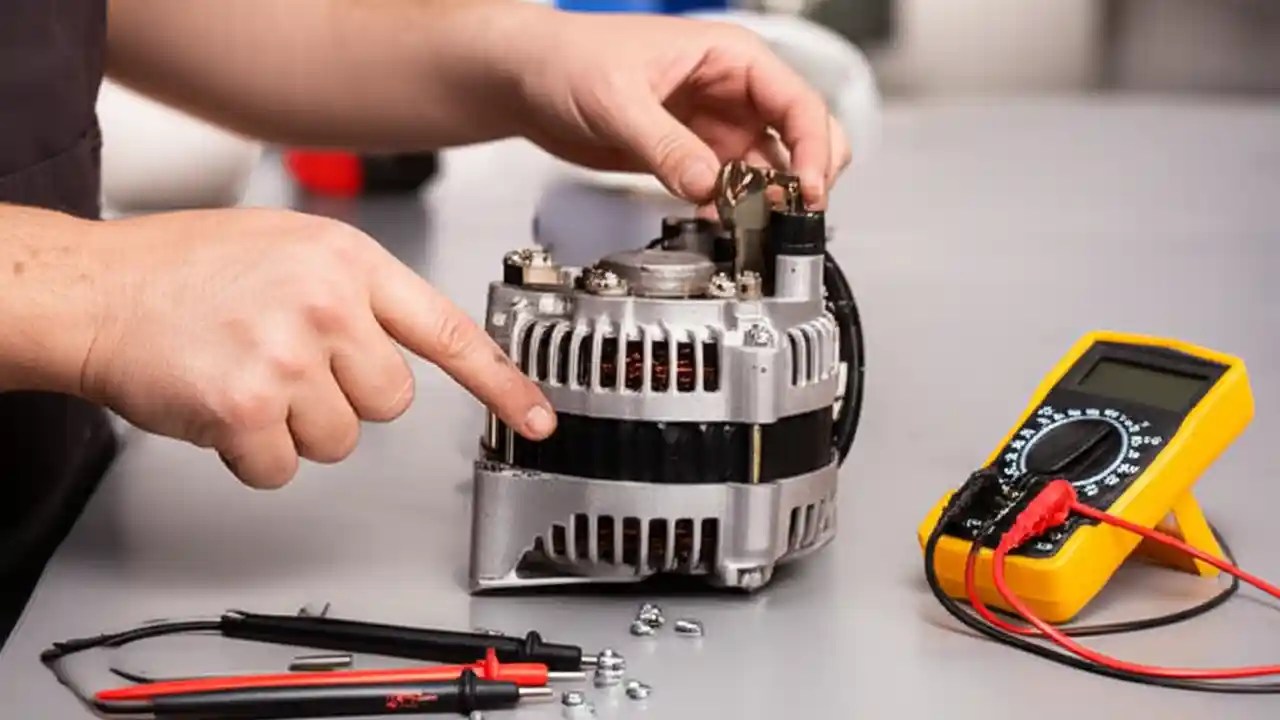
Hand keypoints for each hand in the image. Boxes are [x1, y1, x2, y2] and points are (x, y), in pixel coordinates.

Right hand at [79, 208, 554, 488]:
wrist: (97, 289)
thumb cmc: (184, 268)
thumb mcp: (291, 248)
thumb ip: (355, 291)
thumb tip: (402, 343)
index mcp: (349, 262)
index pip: (448, 332)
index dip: (501, 383)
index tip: (536, 418)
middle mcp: (329, 304)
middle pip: (392, 402)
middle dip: (345, 400)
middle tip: (289, 367)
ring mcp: (290, 354)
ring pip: (340, 441)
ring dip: (295, 428)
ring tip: (248, 377)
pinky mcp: (248, 406)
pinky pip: (281, 468)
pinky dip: (250, 456)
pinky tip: (223, 410)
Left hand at [508, 9, 850, 208]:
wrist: (526, 80)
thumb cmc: (568, 59)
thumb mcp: (617, 101)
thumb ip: (665, 145)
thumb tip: (707, 184)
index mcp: (729, 57)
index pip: (798, 103)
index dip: (812, 150)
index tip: (807, 192)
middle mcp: (731, 91)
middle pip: (801, 137)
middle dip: (804, 177)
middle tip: (787, 213)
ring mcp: (715, 126)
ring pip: (769, 170)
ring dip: (765, 201)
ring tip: (742, 223)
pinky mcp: (693, 156)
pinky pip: (732, 188)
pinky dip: (733, 209)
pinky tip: (714, 219)